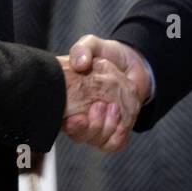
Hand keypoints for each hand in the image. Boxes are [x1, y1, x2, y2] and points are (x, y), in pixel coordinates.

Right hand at [61, 36, 151, 151]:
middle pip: (79, 136)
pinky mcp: (114, 131)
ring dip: (106, 127)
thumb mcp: (92, 45)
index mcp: (67, 101)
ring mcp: (97, 126)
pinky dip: (117, 138)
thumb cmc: (106, 55)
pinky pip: (113, 145)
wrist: (131, 64)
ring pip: (97, 141)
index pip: (60, 121)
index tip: (76, 118)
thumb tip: (79, 64)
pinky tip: (121, 124)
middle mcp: (79, 117)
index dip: (69, 125)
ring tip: (114, 107)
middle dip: (91, 126)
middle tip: (100, 105)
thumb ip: (82, 49)